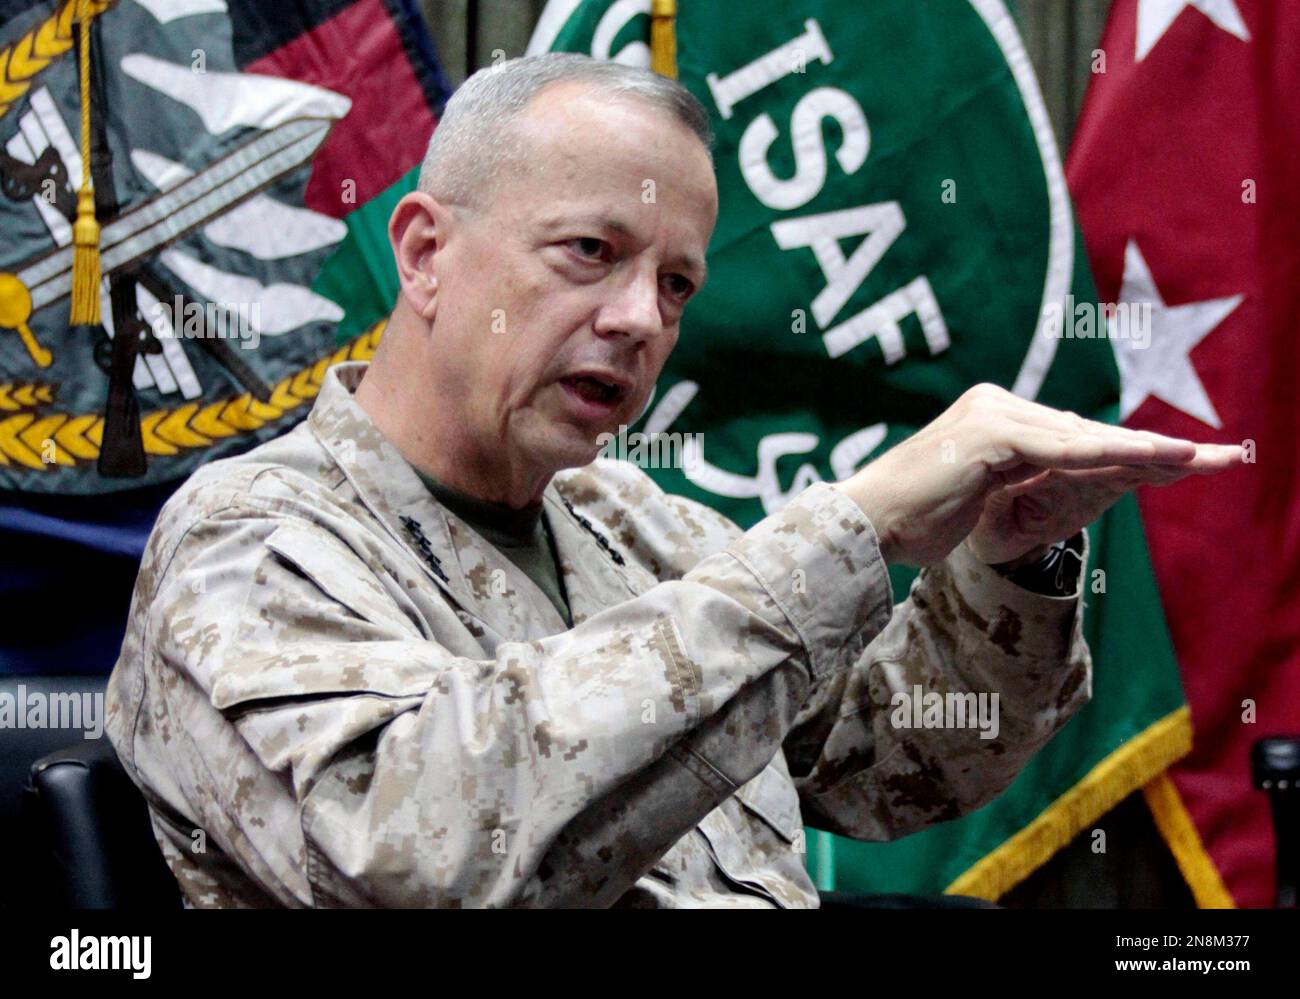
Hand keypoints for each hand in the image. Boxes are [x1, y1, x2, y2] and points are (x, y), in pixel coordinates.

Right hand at [831, 383, 1242, 567]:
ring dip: (1147, 451)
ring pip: (1083, 437)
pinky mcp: (993, 433)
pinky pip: (1065, 448)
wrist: (867, 524)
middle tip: (1217, 458)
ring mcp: (993, 414)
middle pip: (1087, 432)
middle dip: (1152, 450)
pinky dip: (1114, 454)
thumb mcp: (974, 498)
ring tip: (1202, 459)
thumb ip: (1009, 480)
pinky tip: (1159, 459)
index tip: (1181, 465)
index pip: (1070, 437)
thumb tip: (1036, 484)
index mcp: (990, 416)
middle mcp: (995, 404)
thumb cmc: (912, 520)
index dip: (1127, 454)